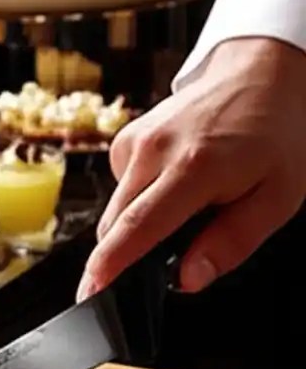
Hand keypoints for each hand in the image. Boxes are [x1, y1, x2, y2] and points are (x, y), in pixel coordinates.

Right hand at [78, 37, 305, 299]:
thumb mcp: (278, 197)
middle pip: (117, 226)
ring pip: (117, 210)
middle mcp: (154, 151)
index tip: (90, 293)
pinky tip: (173, 183)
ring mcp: (134, 142)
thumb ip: (232, 242)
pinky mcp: (125, 139)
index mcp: (194, 167)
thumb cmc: (276, 135)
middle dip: (127, 254)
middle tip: (169, 259)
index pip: (138, 227)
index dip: (110, 266)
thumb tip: (188, 278)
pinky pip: (122, 188)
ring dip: (139, 224)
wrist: (261, 75)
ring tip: (189, 206)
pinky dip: (141, 199)